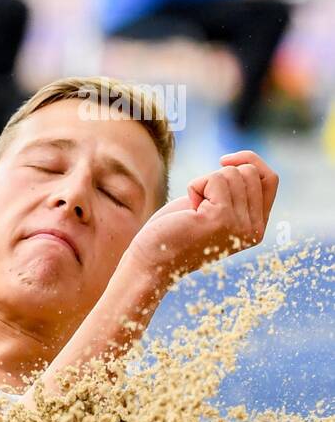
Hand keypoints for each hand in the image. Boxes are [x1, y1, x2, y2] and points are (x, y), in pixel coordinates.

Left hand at [126, 151, 279, 280]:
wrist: (152, 261)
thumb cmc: (175, 231)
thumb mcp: (213, 208)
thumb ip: (235, 191)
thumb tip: (245, 162)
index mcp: (257, 227)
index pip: (270, 179)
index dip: (250, 161)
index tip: (224, 160)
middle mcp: (255, 229)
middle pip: (249, 172)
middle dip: (218, 176)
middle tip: (199, 203)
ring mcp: (241, 225)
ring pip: (232, 173)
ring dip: (204, 183)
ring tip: (193, 210)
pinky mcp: (222, 218)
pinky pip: (214, 179)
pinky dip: (195, 187)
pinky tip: (188, 210)